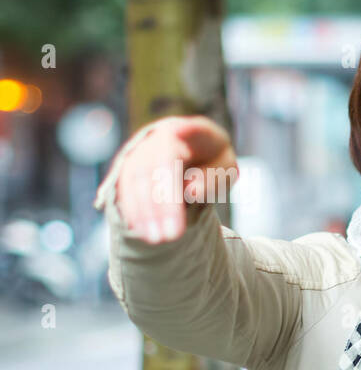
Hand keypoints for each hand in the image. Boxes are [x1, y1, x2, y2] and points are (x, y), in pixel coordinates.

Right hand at [114, 115, 238, 243]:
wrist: (190, 152)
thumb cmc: (213, 160)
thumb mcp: (226, 167)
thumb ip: (213, 176)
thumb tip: (189, 191)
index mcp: (188, 131)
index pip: (182, 132)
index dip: (180, 131)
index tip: (178, 132)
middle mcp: (158, 137)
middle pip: (156, 166)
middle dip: (162, 202)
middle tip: (172, 235)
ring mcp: (139, 152)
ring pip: (136, 180)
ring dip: (145, 212)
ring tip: (158, 239)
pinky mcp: (128, 169)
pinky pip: (125, 190)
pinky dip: (134, 212)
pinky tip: (142, 232)